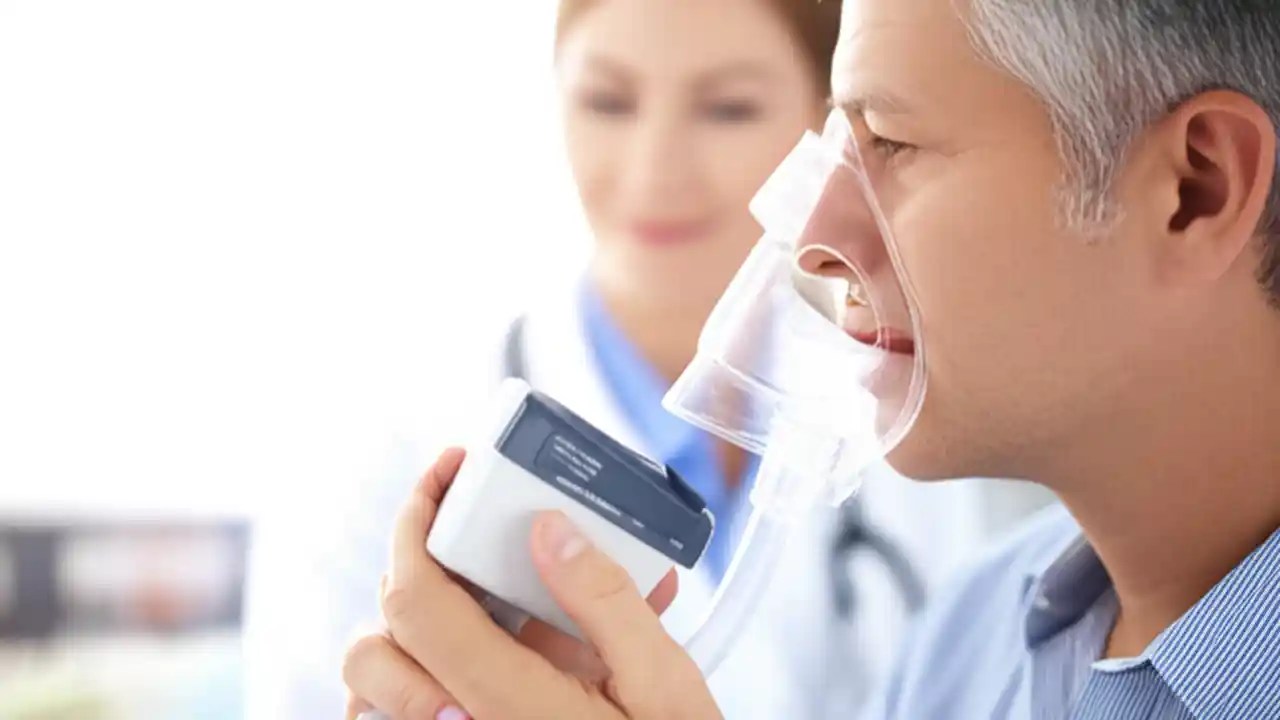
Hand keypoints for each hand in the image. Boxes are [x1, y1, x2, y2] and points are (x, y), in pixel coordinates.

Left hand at [342, 447, 722, 719]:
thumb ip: (606, 602)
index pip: (416, 602)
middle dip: (407, 574)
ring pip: (373, 692)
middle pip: (374, 648)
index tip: (444, 475)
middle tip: (466, 537)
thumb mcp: (663, 681)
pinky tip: (467, 655)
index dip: (415, 524)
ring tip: (463, 599)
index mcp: (508, 705)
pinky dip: (411, 680)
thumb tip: (547, 527)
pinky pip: (399, 718)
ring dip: (400, 637)